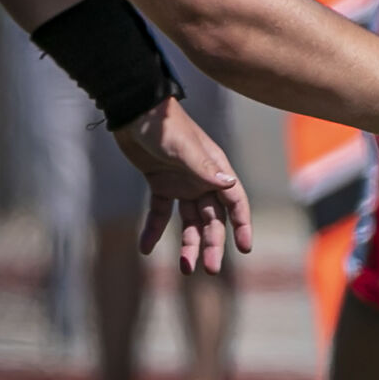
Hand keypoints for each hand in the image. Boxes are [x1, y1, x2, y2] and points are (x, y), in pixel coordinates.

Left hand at [115, 97, 252, 274]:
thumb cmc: (164, 125)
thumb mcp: (183, 147)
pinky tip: (146, 248)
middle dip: (212, 244)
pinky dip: (153, 230)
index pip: (235, 203)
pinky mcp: (160, 183)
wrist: (133, 109)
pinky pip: (159, 212)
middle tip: (210, 270)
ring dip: (188, 244)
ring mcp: (182, 183)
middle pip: (212, 219)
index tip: (244, 248)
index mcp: (216, 171)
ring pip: (189, 221)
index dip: (242, 226)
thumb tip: (230, 185)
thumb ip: (204, 168)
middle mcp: (203, 180)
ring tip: (185, 269)